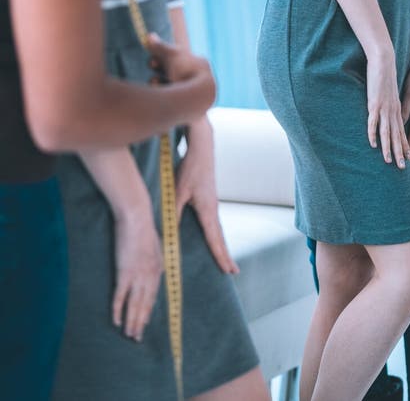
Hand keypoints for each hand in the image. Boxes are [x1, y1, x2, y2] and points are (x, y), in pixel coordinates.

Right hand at [112, 203, 163, 341]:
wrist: (137, 217)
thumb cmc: (143, 226)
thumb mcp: (154, 244)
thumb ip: (153, 258)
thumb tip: (152, 266)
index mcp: (159, 268)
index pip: (153, 295)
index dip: (148, 310)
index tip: (144, 322)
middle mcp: (151, 275)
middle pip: (146, 304)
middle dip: (141, 321)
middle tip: (137, 337)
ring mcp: (138, 275)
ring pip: (135, 304)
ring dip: (132, 321)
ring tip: (129, 335)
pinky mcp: (125, 272)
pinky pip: (121, 296)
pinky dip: (118, 310)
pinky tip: (116, 320)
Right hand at [146, 34, 216, 112]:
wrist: (197, 98)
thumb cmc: (186, 72)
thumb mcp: (170, 55)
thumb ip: (159, 46)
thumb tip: (149, 35)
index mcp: (200, 65)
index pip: (179, 59)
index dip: (163, 58)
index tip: (152, 60)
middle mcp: (199, 79)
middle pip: (174, 72)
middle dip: (160, 69)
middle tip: (152, 67)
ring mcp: (194, 94)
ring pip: (170, 85)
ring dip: (159, 82)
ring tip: (154, 82)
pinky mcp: (187, 109)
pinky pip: (171, 99)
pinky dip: (163, 95)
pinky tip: (160, 95)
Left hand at [175, 117, 238, 274]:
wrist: (202, 148)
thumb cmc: (190, 169)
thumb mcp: (177, 191)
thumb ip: (173, 211)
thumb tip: (167, 232)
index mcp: (208, 210)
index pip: (215, 239)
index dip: (220, 256)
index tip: (228, 270)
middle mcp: (213, 208)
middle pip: (220, 237)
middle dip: (224, 255)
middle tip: (232, 272)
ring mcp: (212, 203)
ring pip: (217, 229)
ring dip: (220, 244)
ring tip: (224, 259)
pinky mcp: (209, 198)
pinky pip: (213, 221)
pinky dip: (215, 233)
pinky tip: (212, 236)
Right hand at [366, 49, 409, 167]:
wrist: (384, 61)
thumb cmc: (385, 75)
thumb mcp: (389, 92)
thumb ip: (389, 103)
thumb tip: (388, 111)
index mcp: (397, 108)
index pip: (403, 130)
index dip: (405, 144)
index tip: (408, 157)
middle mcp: (393, 110)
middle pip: (397, 135)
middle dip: (399, 152)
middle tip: (403, 168)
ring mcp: (384, 108)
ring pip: (387, 132)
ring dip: (388, 148)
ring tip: (388, 162)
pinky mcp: (375, 103)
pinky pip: (373, 122)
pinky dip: (373, 134)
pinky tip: (373, 144)